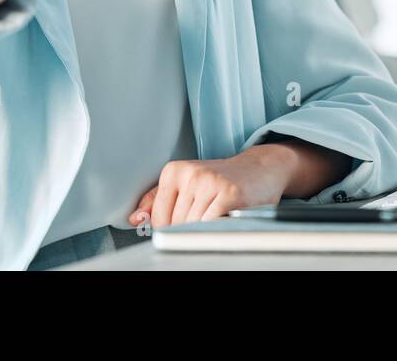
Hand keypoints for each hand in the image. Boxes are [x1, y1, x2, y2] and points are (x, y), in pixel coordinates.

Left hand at [127, 148, 296, 228]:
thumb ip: (158, 200)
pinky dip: (218, 228)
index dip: (171, 228)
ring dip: (206, 228)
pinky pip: (211, 226)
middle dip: (191, 228)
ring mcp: (210, 182)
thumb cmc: (223, 179)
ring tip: (218, 213)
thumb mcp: (187, 183)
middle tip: (208, 214)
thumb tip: (136, 219)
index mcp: (174, 171)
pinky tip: (226, 217)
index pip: (158, 218)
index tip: (187, 221)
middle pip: (176, 225)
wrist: (261, 168)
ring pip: (193, 227)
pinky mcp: (229, 194)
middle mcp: (190, 173)